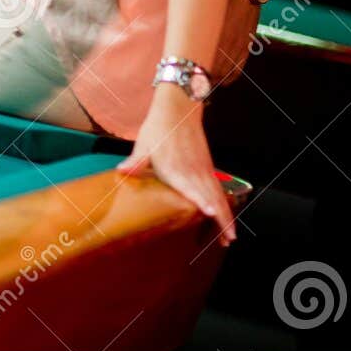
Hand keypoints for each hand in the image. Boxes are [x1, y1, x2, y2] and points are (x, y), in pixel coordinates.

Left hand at [118, 87, 234, 245]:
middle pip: (213, 198)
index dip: (201, 201)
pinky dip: (223, 204)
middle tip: (228, 240)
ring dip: (226, 216)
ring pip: (219, 196)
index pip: (192, 187)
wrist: (178, 110)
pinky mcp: (207, 167)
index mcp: (177, 169)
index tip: (210, 213)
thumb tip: (121, 170)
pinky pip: (218, 190)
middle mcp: (195, 172)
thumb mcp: (144, 145)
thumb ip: (136, 161)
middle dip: (222, 220)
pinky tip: (224, 214)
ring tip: (229, 236)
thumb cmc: (159, 129)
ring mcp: (204, 170)